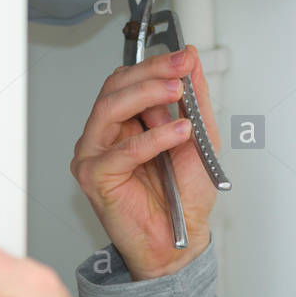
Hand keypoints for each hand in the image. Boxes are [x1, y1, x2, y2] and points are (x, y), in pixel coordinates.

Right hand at [71, 45, 222, 279]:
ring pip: (109, 109)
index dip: (156, 64)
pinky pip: (120, 151)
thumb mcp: (200, 138)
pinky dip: (152, 138)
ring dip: (147, 95)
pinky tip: (178, 133)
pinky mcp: (95, 177)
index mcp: (127, 122)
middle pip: (116, 87)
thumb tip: (191, 59)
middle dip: (150, 72)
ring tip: (177, 92)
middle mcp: (106, 134)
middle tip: (179, 67)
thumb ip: (195, 100)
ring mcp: (95, 154)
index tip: (184, 56)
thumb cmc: (184, 196)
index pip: (130, 79)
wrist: (179, 240)